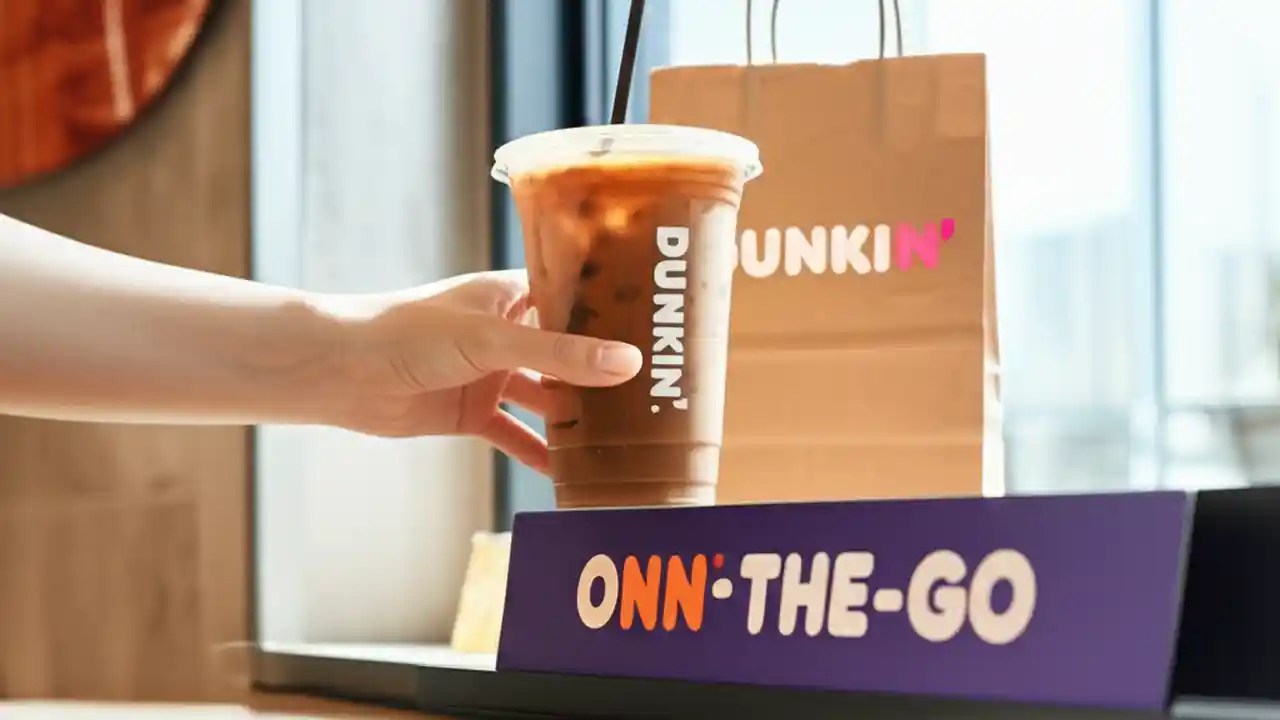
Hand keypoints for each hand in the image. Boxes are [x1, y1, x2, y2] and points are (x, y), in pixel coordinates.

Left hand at [322, 270, 640, 472]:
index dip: (612, 312)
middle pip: (565, 352)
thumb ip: (559, 355)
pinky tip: (570, 473)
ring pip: (544, 397)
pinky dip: (539, 452)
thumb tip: (626, 364)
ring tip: (624, 434)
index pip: (573, 297)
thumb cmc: (406, 333)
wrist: (339, 372)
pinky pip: (515, 434)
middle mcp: (504, 332)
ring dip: (575, 416)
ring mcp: (488, 374)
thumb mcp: (491, 340)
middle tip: (656, 389)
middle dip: (602, 372)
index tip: (659, 327)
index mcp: (510, 295)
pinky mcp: (470, 412)